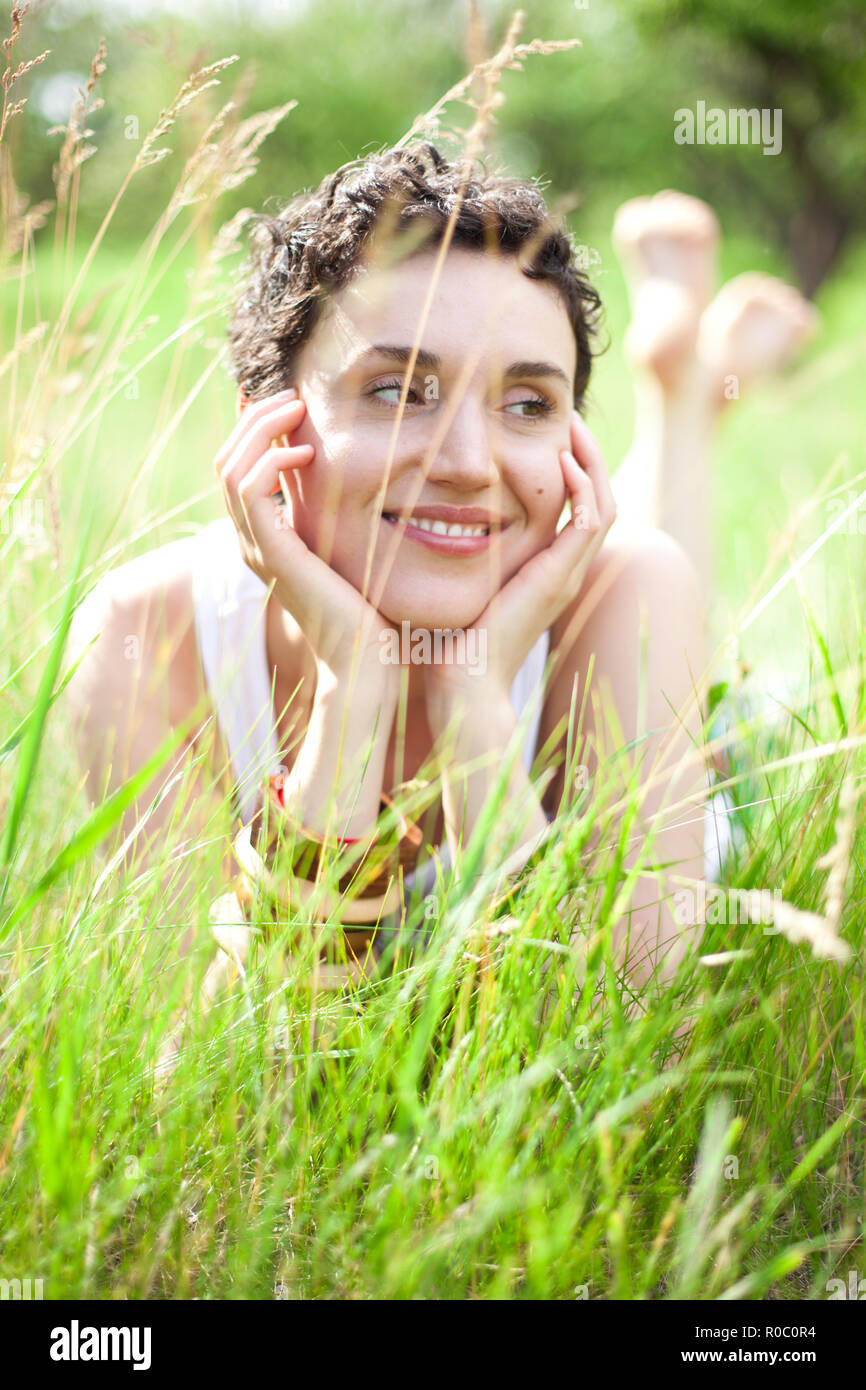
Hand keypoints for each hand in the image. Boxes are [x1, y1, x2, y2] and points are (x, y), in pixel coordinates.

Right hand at [215, 387, 397, 689]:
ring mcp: (257, 548)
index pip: (240, 469)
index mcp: (267, 538)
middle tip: (293, 395)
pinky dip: (270, 460)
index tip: (292, 401)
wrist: (366, 661)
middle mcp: (253, 541)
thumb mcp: (353, 550)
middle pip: (226, 459)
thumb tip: (372, 481)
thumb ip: (346, 517)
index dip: (256, 429)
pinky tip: (305, 453)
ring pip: (230, 467)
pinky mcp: (271, 553)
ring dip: (260, 428)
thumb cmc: (371, 612)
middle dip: (255, 418)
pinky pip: (249, 489)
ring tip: (296, 408)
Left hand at [424, 411, 616, 726]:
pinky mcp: (559, 578)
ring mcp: (567, 576)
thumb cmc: (447, 641)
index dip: (572, 468)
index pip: (578, 509)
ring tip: (571, 425)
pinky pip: (590, 520)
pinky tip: (563, 460)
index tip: (548, 433)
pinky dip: (583, 485)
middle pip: (600, 499)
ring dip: (591, 460)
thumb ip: (456, 552)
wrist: (461, 683)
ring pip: (603, 503)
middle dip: (588, 454)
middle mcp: (564, 572)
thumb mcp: (457, 582)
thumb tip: (428, 519)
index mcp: (547, 572)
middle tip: (568, 417)